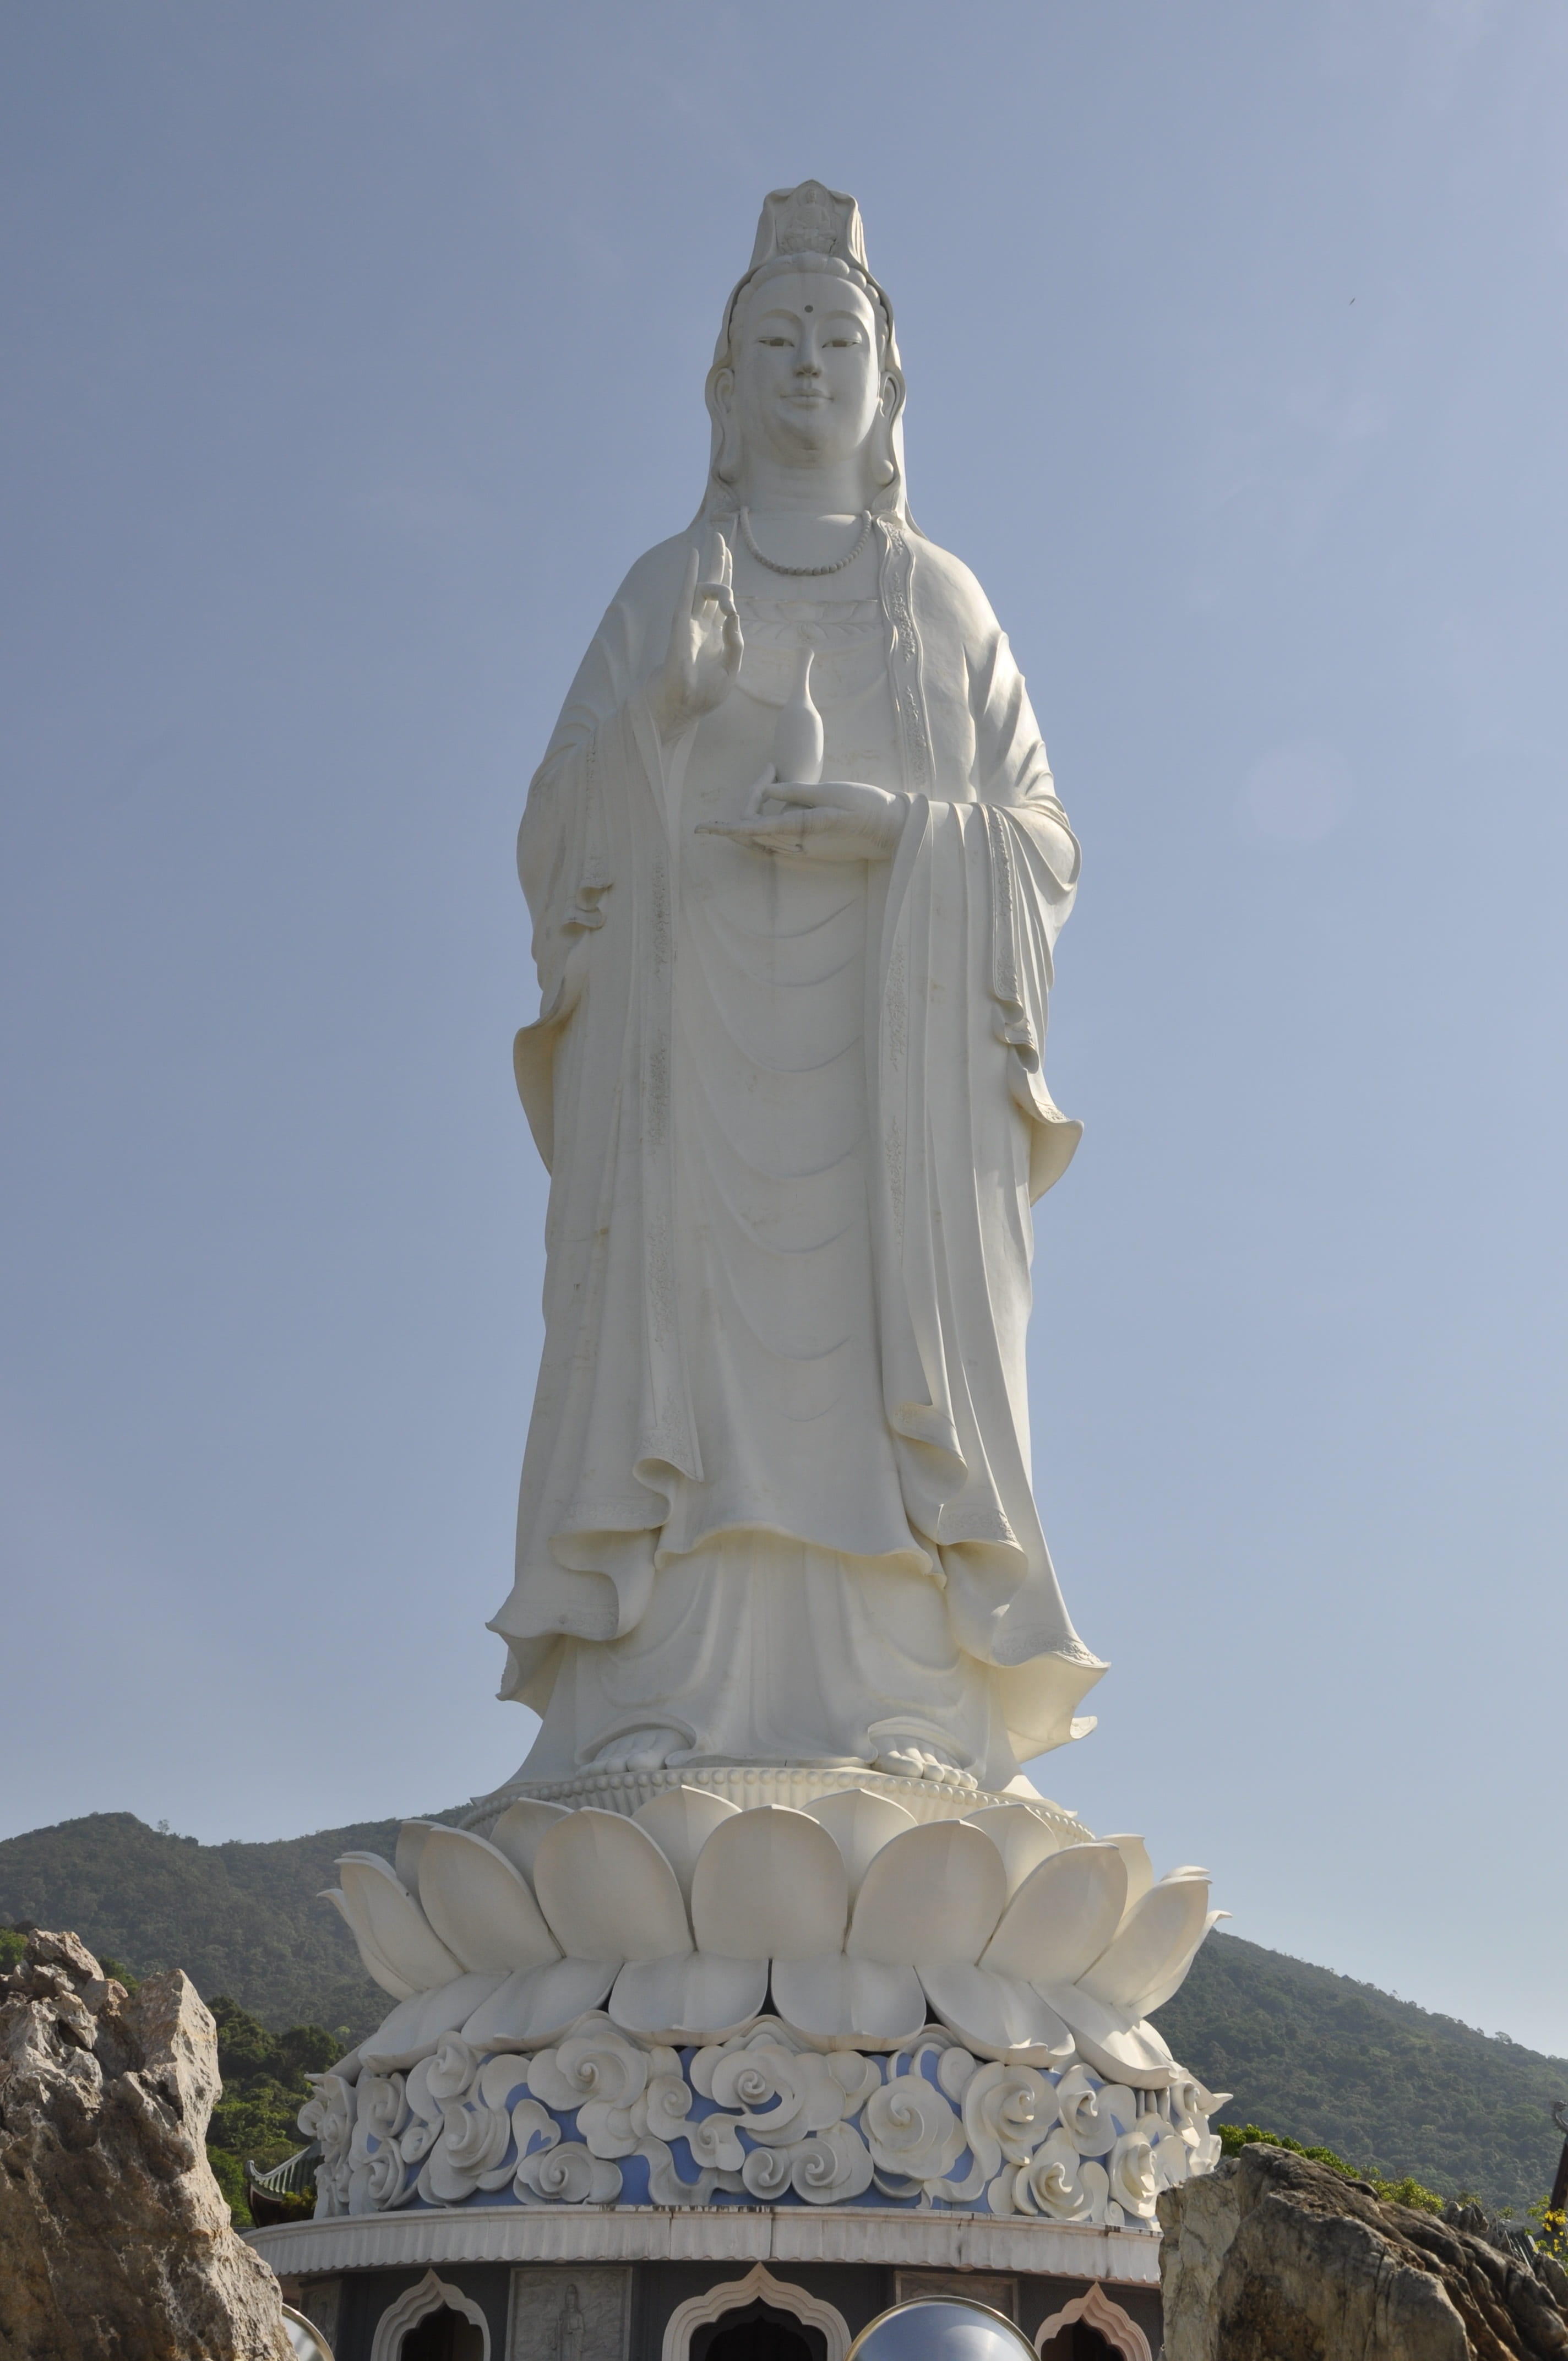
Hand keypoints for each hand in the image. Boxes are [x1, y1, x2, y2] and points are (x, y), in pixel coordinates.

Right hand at [648, 535, 741, 741]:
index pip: (723, 602)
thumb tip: (736, 614)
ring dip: (712, 563)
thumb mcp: (731, 671)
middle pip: (712, 587)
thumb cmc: (703, 696)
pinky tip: (694, 554)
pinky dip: (690, 574)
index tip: (730, 557)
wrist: (681, 709)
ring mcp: (690, 624)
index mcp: (714, 636)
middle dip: (718, 563)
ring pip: (702, 586)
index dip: (727, 579)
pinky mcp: (680, 626)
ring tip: (719, 543)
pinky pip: (686, 594)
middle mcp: (701, 625)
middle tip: (722, 537)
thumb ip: (736, 643)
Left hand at [698, 767, 906, 862]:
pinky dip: (770, 823)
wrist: (892, 831)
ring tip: (771, 778)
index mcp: (802, 827)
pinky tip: (776, 802)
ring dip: (759, 813)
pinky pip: (779, 841)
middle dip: (750, 802)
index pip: (753, 828)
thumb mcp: (832, 791)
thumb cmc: (866, 806)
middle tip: (766, 772)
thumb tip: (769, 793)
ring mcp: (805, 852)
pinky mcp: (812, 852)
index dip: (724, 828)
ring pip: (764, 837)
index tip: (701, 829)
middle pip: (755, 831)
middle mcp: (799, 845)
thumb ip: (798, 793)